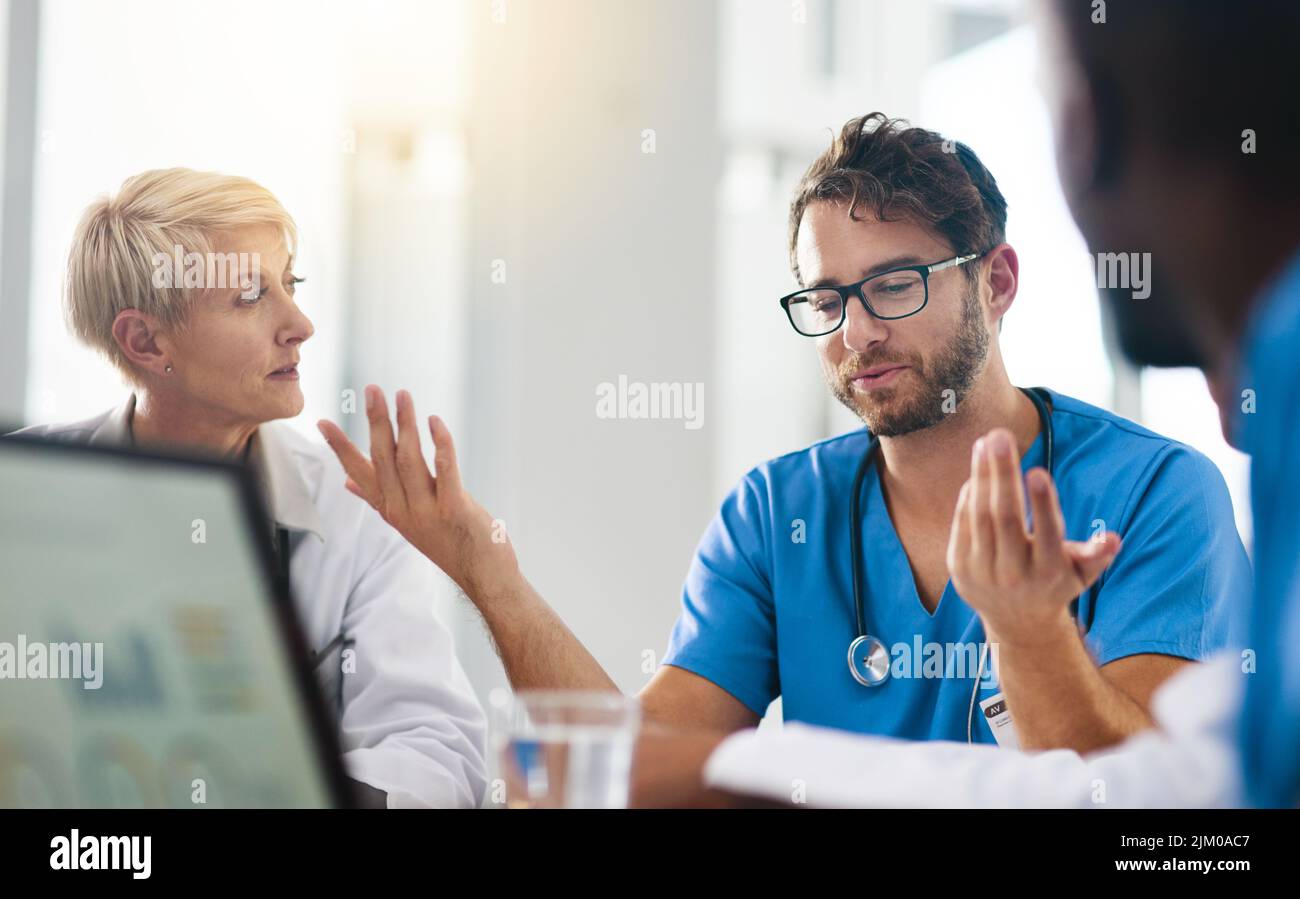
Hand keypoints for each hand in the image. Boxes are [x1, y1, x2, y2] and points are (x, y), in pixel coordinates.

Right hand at [316, 386, 517, 597]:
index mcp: (391, 509)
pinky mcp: (455, 510)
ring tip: (402, 395)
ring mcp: (427, 511)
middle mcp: (403, 510)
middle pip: (383, 459)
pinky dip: (440, 444)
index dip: (340, 448)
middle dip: (376, 422)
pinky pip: (446, 471)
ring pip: (409, 461)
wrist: (483, 576)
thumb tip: (347, 482)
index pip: (359, 472)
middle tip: (371, 390)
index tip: (322, 422)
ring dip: (405, 425)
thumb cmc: (448, 542)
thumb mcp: (407, 521)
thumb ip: (379, 499)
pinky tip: (435, 422)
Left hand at [946, 428, 1120, 646]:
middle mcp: (1014, 574)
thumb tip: (1113, 539)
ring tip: (986, 443)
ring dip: (982, 475)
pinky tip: (978, 472)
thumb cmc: (1056, 584)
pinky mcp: (959, 567)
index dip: (1044, 504)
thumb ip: (1097, 555)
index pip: (1047, 535)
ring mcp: (982, 572)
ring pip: (980, 516)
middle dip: (1002, 473)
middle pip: (1004, 517)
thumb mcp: (1082, 575)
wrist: (1017, 623)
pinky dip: (969, 496)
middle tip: (1000, 435)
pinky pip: (963, 523)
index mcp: (1050, 572)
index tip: (1038, 472)